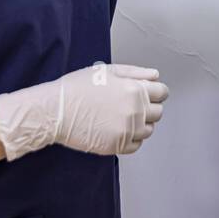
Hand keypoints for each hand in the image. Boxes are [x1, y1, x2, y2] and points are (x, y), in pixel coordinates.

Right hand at [0, 63, 168, 160]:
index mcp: (135, 90)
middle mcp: (135, 111)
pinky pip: (136, 145)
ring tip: (121, 117)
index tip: (148, 93)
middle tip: (130, 104)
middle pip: (158, 112)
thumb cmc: (77, 88)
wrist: (55, 111)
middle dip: (148, 107)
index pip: (162, 93)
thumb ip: (136, 72)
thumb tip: (155, 76)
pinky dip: (132, 138)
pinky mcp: (117, 146)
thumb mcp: (107, 71)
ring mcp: (127, 130)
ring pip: (149, 130)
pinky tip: (118, 129)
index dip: (155, 92)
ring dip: (141, 123)